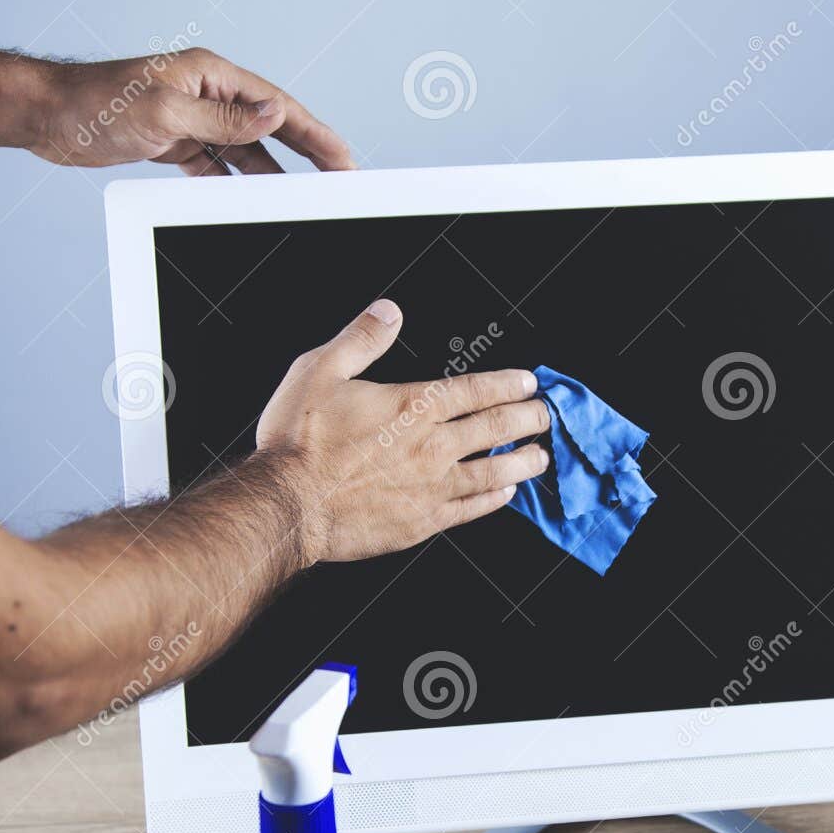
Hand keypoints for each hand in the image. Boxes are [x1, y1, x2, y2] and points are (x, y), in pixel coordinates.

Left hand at [26, 47, 352, 173]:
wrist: (48, 116)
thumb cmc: (96, 104)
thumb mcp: (168, 113)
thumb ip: (226, 118)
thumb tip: (275, 116)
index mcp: (211, 75)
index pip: (278, 106)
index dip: (316, 134)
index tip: (344, 158)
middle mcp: (206, 93)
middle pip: (270, 126)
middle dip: (307, 153)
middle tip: (340, 178)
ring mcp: (191, 117)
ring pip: (245, 151)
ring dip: (271, 175)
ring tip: (300, 200)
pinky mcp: (174, 141)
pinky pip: (216, 165)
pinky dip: (233, 184)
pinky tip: (247, 203)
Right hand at [256, 300, 550, 563]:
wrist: (288, 504)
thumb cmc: (298, 442)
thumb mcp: (319, 371)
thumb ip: (360, 339)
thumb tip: (389, 311)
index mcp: (411, 405)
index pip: (475, 389)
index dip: (507, 384)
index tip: (529, 383)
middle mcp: (430, 445)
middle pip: (495, 428)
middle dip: (527, 419)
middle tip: (545, 416)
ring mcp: (430, 486)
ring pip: (492, 471)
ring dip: (521, 462)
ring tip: (540, 457)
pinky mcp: (422, 521)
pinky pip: (469, 509)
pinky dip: (492, 500)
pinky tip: (505, 494)